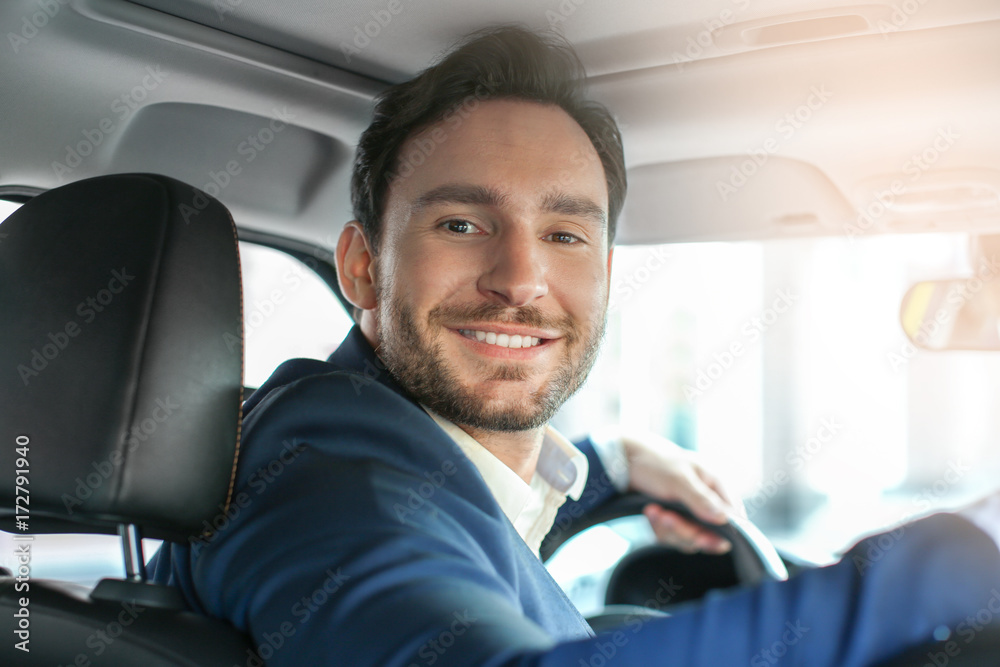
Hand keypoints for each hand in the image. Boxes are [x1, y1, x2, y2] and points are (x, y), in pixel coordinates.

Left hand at [623, 431, 745, 554]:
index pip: (733, 519)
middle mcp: (708, 503)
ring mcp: (691, 514)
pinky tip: (650, 512)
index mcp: (716, 486)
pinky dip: (659, 528)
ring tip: (652, 510)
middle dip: (684, 530)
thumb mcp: (678, 478)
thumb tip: (726, 519)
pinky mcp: (675, 522)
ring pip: (688, 539)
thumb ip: (701, 499)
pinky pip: (672, 538)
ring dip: (668, 528)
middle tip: (665, 517)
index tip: (700, 537)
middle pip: (709, 534)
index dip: (720, 533)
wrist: (626, 462)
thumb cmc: (657, 463)